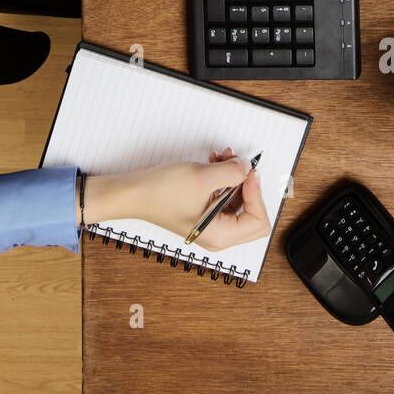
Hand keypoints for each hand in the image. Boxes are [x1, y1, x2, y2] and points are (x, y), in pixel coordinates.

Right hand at [126, 147, 270, 251]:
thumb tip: (248, 168)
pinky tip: (217, 162)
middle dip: (247, 185)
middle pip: (252, 212)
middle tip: (242, 165)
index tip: (248, 173)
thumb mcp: (203, 178)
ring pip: (239, 200)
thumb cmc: (160, 193)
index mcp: (220, 235)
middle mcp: (218, 234)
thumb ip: (232, 173)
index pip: (258, 221)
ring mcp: (212, 223)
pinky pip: (225, 195)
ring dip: (236, 177)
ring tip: (226, 158)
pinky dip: (225, 178)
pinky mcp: (205, 211)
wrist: (135, 191)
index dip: (256, 194)